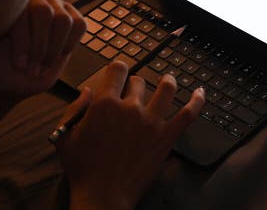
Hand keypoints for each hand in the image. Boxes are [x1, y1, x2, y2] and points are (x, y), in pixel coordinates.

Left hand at [0, 0, 85, 95]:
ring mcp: (56, 5)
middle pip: (45, 13)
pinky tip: (56, 56)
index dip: (23, 42)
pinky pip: (79, 24)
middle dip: (38, 46)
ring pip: (63, 19)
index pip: (21, 12)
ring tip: (40, 67)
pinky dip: (70, 42)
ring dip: (53, 49)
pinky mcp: (73, 18)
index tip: (17, 66)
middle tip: (29, 70)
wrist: (8, 77)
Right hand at [55, 61, 205, 209]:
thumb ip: (75, 108)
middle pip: (138, 82)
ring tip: (168, 79)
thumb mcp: (66, 135)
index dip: (118, 69)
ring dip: (167, 81)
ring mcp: (151, 121)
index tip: (118, 72)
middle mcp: (130, 107)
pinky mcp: (166, 137)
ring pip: (166, 89)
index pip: (117, 70)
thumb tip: (88, 91)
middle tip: (133, 92)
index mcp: (105, 104)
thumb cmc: (82, 169)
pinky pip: (188, 114)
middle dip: (135, 84)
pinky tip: (200, 92)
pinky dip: (197, 100)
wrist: (102, 196)